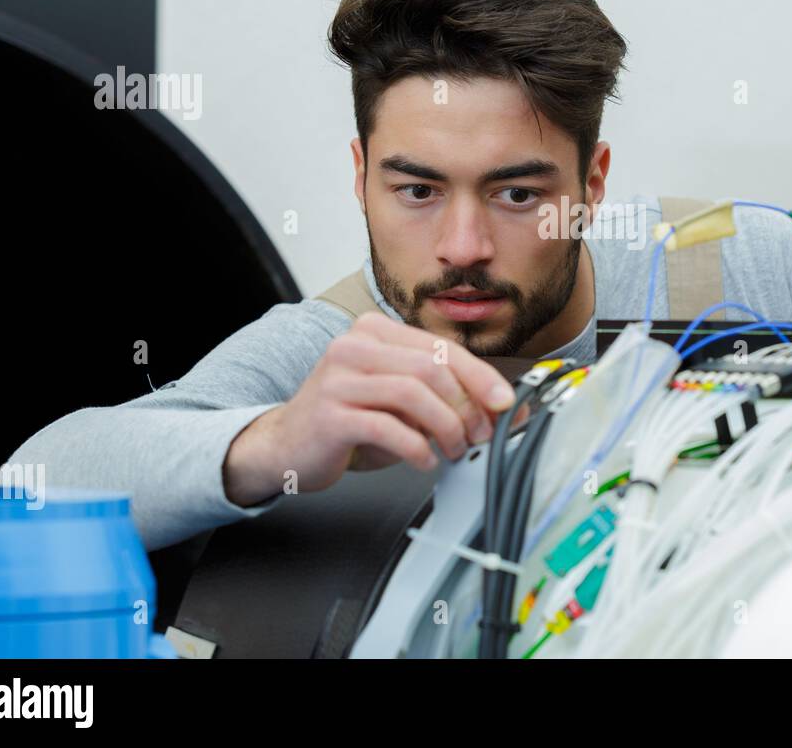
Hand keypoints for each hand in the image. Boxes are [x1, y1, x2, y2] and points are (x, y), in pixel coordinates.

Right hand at [223, 312, 515, 505]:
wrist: (285, 445)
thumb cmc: (348, 420)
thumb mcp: (400, 401)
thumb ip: (444, 396)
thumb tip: (503, 409)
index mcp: (375, 331)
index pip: (442, 347)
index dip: (480, 376)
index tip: (505, 402)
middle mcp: (354, 345)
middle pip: (432, 367)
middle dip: (466, 406)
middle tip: (480, 436)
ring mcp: (338, 377)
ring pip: (413, 393)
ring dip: (446, 426)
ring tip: (454, 449)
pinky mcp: (329, 412)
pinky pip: (388, 426)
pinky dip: (416, 447)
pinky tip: (424, 460)